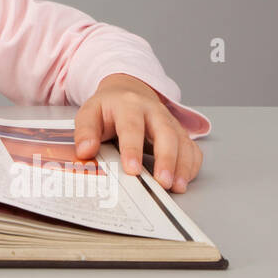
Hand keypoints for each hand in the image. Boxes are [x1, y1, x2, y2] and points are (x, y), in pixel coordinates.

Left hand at [72, 73, 201, 192]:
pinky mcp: (180, 132)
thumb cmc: (108, 107)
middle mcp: (154, 111)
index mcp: (128, 105)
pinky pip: (192, 148)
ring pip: (182, 141)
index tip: (132, 170)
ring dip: (182, 166)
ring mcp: (170, 121)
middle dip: (166, 159)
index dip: (133, 149)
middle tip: (162, 182)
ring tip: (176, 186)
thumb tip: (85, 151)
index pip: (132, 127)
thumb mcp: (89, 113)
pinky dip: (191, 165)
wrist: (127, 91)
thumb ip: (85, 132)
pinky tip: (183, 180)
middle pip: (166, 133)